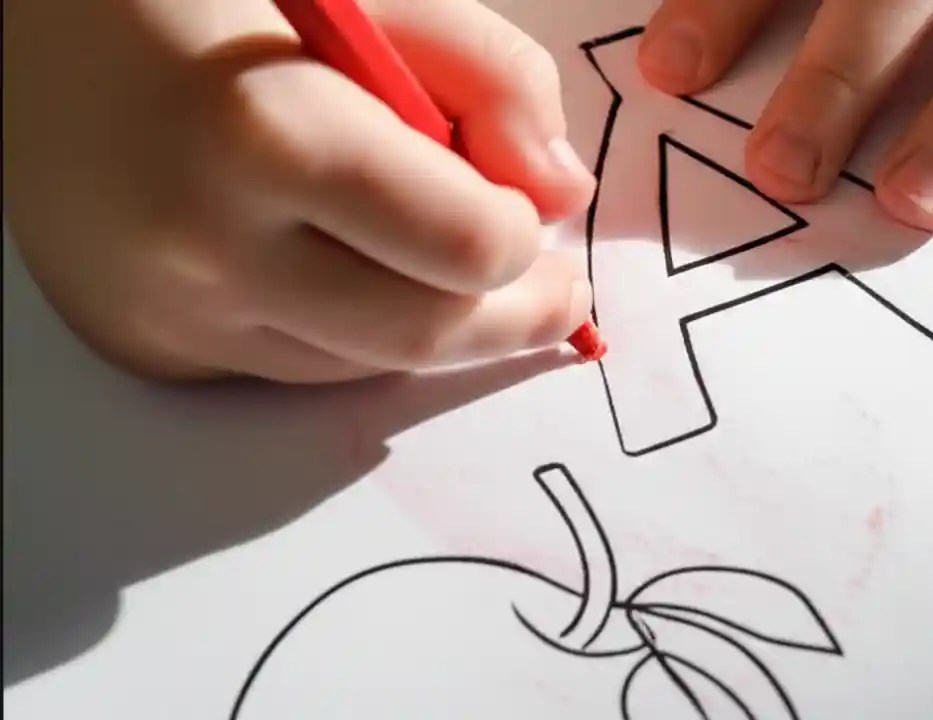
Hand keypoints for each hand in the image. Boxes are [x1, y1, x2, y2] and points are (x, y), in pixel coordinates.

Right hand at [3, 0, 595, 382]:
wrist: (28, 24)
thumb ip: (488, 78)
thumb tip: (562, 195)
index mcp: (265, 132)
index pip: (470, 247)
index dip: (525, 234)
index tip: (527, 208)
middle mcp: (204, 246)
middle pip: (425, 335)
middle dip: (514, 316)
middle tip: (551, 291)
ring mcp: (166, 312)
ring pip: (364, 365)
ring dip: (430, 324)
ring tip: (446, 266)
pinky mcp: (144, 345)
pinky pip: (293, 367)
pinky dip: (348, 330)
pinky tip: (342, 269)